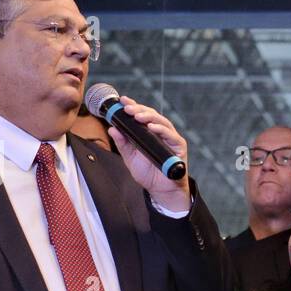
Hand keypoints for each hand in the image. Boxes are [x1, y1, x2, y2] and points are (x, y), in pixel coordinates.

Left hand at [107, 96, 191, 213]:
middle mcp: (161, 133)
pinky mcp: (179, 146)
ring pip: (161, 121)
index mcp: (149, 133)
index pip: (141, 115)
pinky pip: (171, 135)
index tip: (122, 100)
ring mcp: (170, 139)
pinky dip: (161, 130)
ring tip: (137, 116)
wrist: (160, 190)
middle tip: (127, 108)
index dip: (133, 106)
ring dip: (149, 117)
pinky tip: (152, 127)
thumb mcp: (130, 158)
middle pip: (151, 115)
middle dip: (139, 109)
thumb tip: (112, 129)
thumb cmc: (148, 174)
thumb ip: (122, 144)